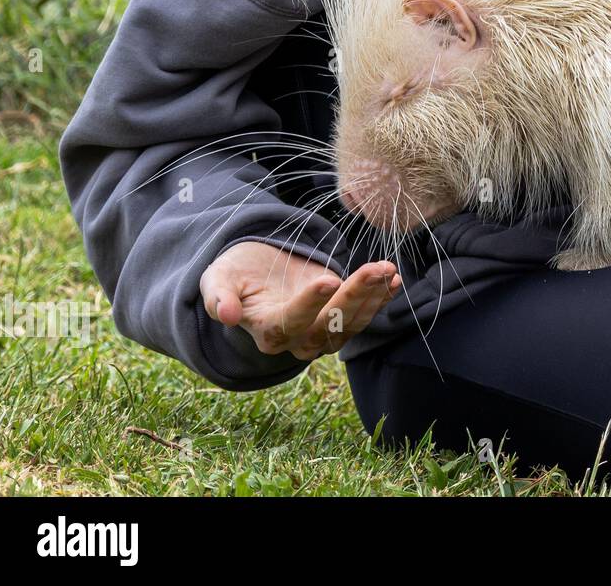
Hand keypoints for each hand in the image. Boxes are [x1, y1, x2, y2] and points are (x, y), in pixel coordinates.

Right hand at [200, 241, 400, 360]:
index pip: (290, 323)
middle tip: (373, 270)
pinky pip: (364, 315)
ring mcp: (322, 332)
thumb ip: (219, 297)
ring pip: (351, 323)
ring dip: (372, 297)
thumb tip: (226, 315)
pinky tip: (393, 280)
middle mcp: (297, 339)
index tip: (328, 279)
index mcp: (266, 331)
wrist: (255, 272)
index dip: (309, 305)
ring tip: (386, 270)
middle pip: (328, 327)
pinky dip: (381, 298)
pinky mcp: (340, 319)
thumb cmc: (234, 274)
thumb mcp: (217, 279)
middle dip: (353, 298)